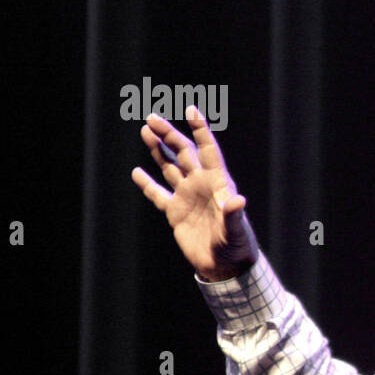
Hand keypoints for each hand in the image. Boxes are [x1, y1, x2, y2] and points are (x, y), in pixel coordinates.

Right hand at [131, 105, 255, 281]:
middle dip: (169, 134)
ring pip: (170, 167)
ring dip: (158, 150)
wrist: (225, 266)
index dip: (199, 129)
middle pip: (183, 153)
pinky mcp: (175, 213)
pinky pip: (158, 195)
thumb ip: (234, 215)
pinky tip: (137, 172)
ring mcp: (187, 197)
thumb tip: (237, 201)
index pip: (208, 150)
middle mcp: (201, 185)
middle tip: (151, 118)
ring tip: (145, 130)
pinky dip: (148, 184)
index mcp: (217, 183)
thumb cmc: (237, 246)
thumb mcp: (236, 230)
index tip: (190, 109)